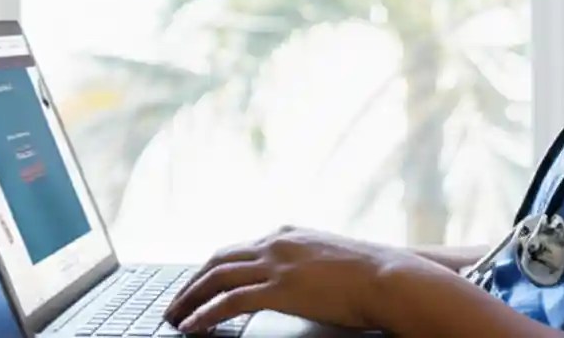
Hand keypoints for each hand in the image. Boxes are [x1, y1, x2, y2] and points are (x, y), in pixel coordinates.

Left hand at [163, 225, 401, 333]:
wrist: (389, 277)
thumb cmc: (373, 274)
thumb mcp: (334, 259)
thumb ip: (311, 264)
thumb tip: (307, 280)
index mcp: (288, 235)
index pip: (239, 248)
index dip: (214, 268)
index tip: (199, 283)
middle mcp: (276, 243)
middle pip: (218, 259)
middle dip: (192, 282)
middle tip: (175, 303)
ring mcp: (276, 264)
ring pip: (216, 277)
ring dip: (189, 298)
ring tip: (174, 317)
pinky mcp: (279, 289)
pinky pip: (229, 302)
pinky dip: (205, 314)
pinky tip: (192, 327)